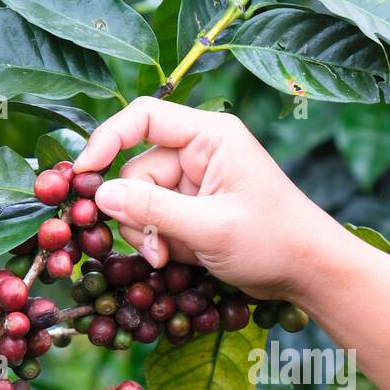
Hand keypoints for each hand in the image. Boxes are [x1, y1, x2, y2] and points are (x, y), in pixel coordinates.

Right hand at [73, 97, 350, 303]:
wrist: (308, 272)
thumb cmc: (274, 241)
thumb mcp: (210, 228)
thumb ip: (153, 209)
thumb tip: (99, 195)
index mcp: (210, 136)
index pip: (143, 117)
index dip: (106, 140)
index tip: (82, 175)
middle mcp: (199, 152)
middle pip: (135, 171)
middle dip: (135, 213)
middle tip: (153, 250)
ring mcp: (194, 183)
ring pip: (140, 201)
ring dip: (145, 233)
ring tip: (167, 259)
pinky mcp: (193, 210)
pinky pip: (155, 220)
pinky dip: (159, 242)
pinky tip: (176, 261)